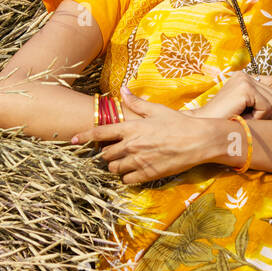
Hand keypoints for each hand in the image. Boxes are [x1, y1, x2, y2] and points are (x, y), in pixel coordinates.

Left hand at [70, 88, 220, 185]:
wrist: (199, 141)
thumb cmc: (179, 124)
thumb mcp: (157, 110)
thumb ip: (136, 103)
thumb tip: (123, 90)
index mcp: (131, 128)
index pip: (99, 132)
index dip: (83, 137)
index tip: (72, 141)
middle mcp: (131, 145)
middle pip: (105, 154)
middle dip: (107, 153)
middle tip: (116, 151)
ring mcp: (138, 161)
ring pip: (114, 168)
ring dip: (116, 165)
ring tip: (126, 161)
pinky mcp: (147, 174)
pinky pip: (127, 180)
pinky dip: (128, 177)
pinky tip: (136, 171)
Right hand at [195, 73, 271, 120]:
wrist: (204, 126)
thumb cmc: (225, 120)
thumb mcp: (245, 107)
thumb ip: (260, 98)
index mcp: (243, 77)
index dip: (267, 103)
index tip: (253, 113)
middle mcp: (244, 75)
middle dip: (266, 111)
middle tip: (249, 118)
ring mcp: (244, 80)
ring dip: (261, 116)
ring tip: (243, 118)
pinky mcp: (244, 89)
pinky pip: (265, 107)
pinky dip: (258, 117)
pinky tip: (242, 118)